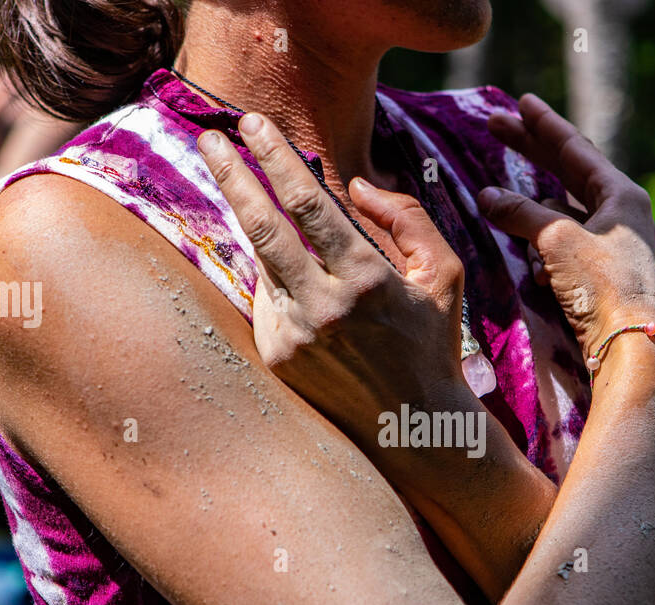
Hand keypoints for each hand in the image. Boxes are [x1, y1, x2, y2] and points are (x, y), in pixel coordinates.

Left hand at [196, 113, 469, 458]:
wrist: (413, 429)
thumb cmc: (431, 345)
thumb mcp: (443, 276)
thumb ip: (407, 219)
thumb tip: (356, 184)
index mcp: (367, 280)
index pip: (309, 204)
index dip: (276, 158)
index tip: (253, 124)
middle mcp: (325, 308)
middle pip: (263, 227)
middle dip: (233, 175)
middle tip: (211, 138)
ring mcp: (296, 336)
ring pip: (260, 262)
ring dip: (247, 220)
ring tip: (237, 184)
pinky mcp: (278, 359)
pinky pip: (264, 300)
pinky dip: (273, 277)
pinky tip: (291, 274)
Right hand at [478, 93, 654, 358]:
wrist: (630, 345)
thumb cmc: (601, 284)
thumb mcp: (556, 239)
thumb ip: (519, 212)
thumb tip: (486, 194)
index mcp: (620, 194)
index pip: (574, 148)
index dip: (543, 125)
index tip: (519, 102)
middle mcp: (619, 214)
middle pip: (565, 175)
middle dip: (529, 156)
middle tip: (494, 127)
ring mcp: (610, 246)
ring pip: (558, 220)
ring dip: (533, 228)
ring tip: (517, 239)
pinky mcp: (599, 277)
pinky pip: (560, 254)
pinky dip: (543, 261)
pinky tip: (538, 280)